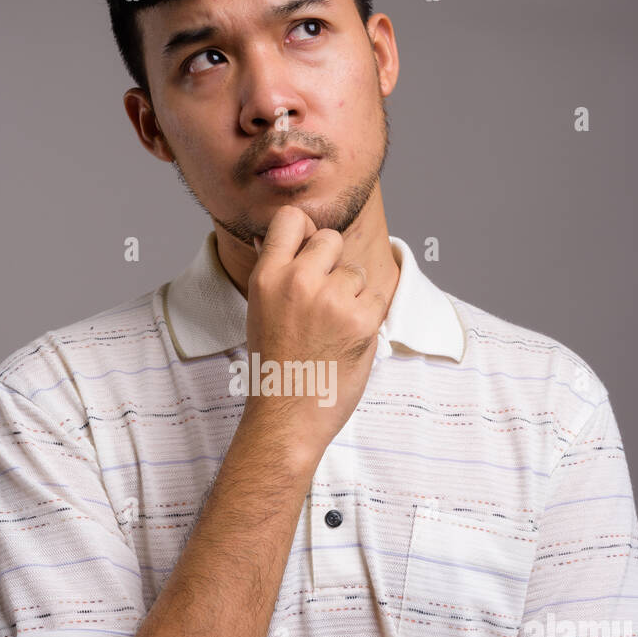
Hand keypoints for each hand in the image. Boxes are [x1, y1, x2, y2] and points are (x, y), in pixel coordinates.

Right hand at [241, 205, 389, 454]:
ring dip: (353, 294)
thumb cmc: (275, 369)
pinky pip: (377, 296)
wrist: (287, 417)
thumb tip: (278, 236)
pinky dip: (369, 315)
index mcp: (266, 277)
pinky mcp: (361, 320)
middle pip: (331, 239)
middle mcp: (297, 281)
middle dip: (334, 264)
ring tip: (333, 328)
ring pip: (357, 271)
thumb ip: (275, 273)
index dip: (305, 232)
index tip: (309, 252)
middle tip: (325, 300)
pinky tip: (349, 338)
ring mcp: (331, 300)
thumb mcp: (260, 312)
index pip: (291, 219)